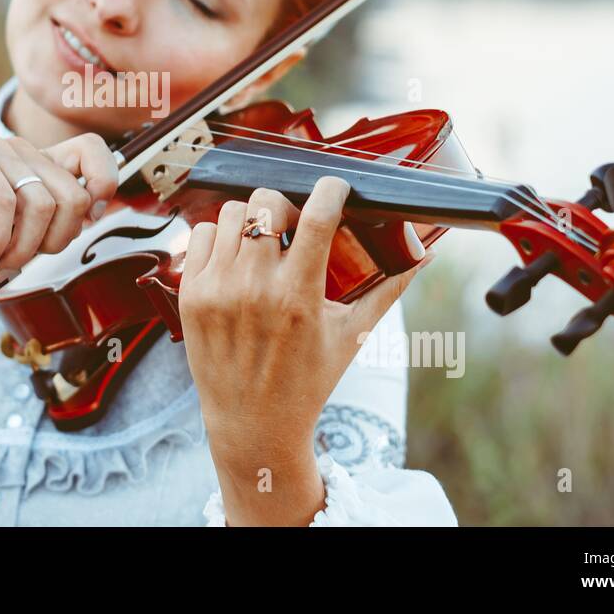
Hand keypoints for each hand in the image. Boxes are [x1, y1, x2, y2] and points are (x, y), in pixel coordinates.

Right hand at [0, 133, 118, 279]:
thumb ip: (31, 227)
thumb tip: (66, 241)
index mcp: (37, 164)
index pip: (96, 156)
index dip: (101, 191)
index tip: (69, 229)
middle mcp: (26, 152)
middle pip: (78, 197)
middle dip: (56, 242)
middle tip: (22, 259)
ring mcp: (0, 150)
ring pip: (44, 205)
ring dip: (23, 249)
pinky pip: (5, 204)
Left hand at [177, 176, 430, 524]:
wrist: (253, 425)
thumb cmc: (307, 381)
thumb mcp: (352, 336)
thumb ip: (388, 290)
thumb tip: (422, 254)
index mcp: (300, 297)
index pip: (317, 217)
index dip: (330, 190)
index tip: (335, 188)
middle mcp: (255, 289)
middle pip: (267, 203)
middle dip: (287, 205)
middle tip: (295, 224)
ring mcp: (217, 290)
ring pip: (230, 212)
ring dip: (250, 219)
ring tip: (264, 241)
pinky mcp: (190, 295)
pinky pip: (200, 234)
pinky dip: (219, 236)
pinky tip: (235, 256)